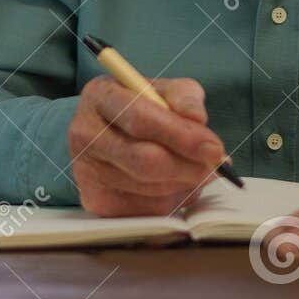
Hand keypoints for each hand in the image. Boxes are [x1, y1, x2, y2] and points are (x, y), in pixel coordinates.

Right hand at [67, 76, 228, 216]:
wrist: (107, 129)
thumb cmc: (141, 105)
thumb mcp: (162, 89)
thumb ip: (184, 97)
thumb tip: (198, 121)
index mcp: (100, 96)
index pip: (141, 119)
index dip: (181, 136)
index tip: (213, 148)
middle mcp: (84, 133)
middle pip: (144, 161)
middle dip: (188, 167)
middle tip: (215, 166)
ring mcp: (85, 170)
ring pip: (149, 189)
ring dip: (184, 184)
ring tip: (194, 170)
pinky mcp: (94, 200)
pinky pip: (146, 209)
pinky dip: (171, 199)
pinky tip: (174, 183)